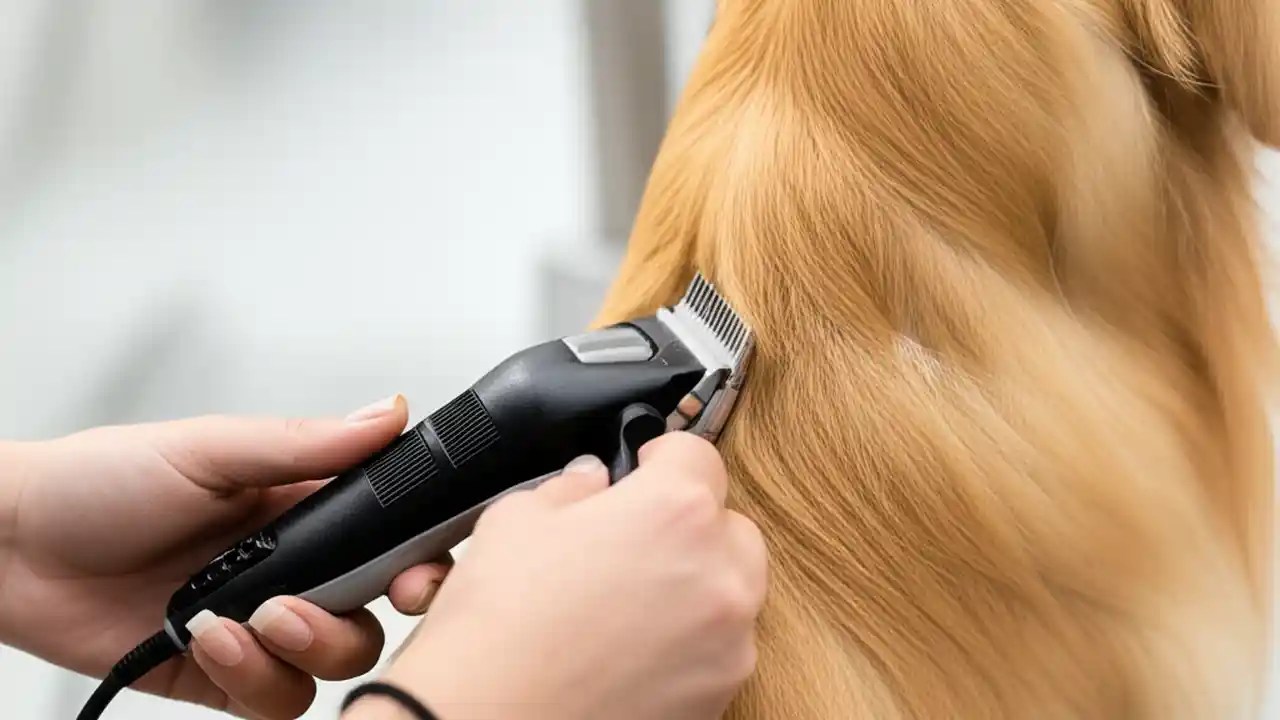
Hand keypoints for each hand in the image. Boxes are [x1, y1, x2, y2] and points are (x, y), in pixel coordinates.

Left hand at [0, 396, 450, 718]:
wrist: (16, 549)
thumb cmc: (100, 483)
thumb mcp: (210, 448)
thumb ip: (304, 443)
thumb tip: (387, 414)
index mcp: (304, 505)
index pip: (392, 533)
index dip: (422, 556)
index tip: (421, 566)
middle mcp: (294, 567)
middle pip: (378, 608)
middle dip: (376, 610)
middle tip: (350, 598)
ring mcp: (261, 625)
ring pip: (337, 660)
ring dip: (308, 645)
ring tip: (255, 616)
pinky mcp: (224, 675)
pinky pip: (277, 699)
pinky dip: (255, 676)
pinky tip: (211, 638)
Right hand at [358, 432, 768, 719]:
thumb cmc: (495, 634)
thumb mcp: (515, 522)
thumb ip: (570, 490)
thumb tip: (591, 483)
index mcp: (675, 513)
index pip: (697, 455)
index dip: (661, 456)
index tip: (640, 469)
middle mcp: (718, 576)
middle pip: (728, 525)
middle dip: (688, 525)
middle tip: (630, 540)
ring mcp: (726, 644)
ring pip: (732, 591)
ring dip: (694, 584)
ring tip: (625, 601)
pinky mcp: (719, 696)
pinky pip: (719, 649)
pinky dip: (688, 643)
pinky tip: (628, 649)